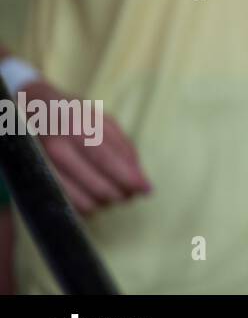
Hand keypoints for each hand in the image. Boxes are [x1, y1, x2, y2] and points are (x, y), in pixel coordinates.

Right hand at [22, 80, 150, 214]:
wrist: (31, 110)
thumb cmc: (74, 115)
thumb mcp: (102, 120)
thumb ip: (123, 147)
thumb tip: (140, 178)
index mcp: (78, 128)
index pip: (108, 162)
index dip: (129, 179)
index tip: (146, 190)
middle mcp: (58, 148)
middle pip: (97, 186)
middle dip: (120, 195)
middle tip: (129, 194)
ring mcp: (43, 166)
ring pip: (82, 201)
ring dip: (104, 203)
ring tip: (111, 195)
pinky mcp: (35, 180)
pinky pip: (66, 205)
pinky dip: (84, 207)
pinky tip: (91, 198)